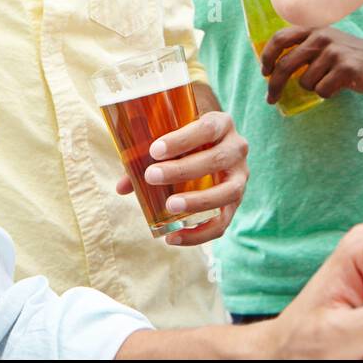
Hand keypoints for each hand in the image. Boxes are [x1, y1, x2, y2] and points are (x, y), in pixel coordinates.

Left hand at [115, 109, 248, 245]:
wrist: (213, 148)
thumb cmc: (187, 142)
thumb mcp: (173, 140)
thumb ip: (147, 158)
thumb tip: (122, 187)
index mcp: (222, 124)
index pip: (207, 128)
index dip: (182, 139)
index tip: (155, 150)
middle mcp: (237, 148)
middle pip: (217, 159)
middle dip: (183, 169)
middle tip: (152, 176)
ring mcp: (240, 176)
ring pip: (228, 192)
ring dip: (198, 201)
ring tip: (169, 207)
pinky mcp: (236, 202)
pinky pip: (223, 222)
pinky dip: (199, 234)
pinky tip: (173, 238)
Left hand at [260, 25, 362, 103]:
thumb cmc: (345, 54)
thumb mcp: (323, 42)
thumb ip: (301, 48)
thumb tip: (271, 69)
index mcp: (312, 30)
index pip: (280, 39)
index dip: (267, 57)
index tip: (265, 73)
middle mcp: (321, 38)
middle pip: (285, 65)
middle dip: (275, 85)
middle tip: (271, 99)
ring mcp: (334, 53)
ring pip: (305, 82)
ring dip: (313, 87)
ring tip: (328, 81)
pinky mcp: (346, 69)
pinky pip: (322, 90)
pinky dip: (327, 93)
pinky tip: (339, 85)